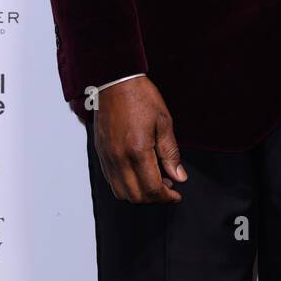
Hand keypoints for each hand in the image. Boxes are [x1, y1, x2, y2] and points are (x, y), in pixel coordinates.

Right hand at [92, 76, 186, 203]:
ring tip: (154, 182)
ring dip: (139, 194)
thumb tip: (179, 177)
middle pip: (136, 196)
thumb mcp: (164, 123)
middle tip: (169, 188)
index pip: (152, 188)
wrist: (115, 82)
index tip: (176, 195)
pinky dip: (126, 185)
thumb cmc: (141, 97)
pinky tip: (138, 174)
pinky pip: (111, 180)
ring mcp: (107, 157)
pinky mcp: (100, 153)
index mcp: (137, 150)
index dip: (166, 197)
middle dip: (154, 198)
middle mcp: (118, 158)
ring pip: (121, 192)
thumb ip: (171, 153)